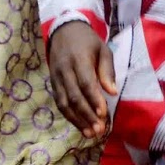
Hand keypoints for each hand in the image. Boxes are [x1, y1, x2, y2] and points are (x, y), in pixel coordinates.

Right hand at [47, 21, 116, 138]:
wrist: (64, 31)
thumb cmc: (88, 42)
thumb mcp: (103, 49)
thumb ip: (107, 71)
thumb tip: (112, 92)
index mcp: (78, 59)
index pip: (86, 82)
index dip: (94, 99)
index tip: (103, 114)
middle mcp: (64, 70)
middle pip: (73, 96)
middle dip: (86, 115)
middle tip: (98, 130)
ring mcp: (56, 78)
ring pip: (63, 103)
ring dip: (76, 120)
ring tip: (89, 134)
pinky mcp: (52, 83)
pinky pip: (59, 102)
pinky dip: (69, 116)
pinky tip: (79, 125)